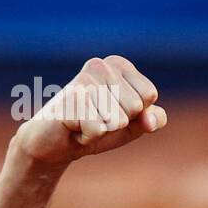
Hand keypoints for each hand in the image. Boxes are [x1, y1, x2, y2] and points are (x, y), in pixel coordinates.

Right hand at [14, 55, 166, 165]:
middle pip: (136, 107)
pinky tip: (74, 128)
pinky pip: (98, 129)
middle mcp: (100, 65)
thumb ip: (152, 119)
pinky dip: (88, 137)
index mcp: (118, 64)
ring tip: (84, 123)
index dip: (135, 113)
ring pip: (119, 120)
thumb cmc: (96, 128)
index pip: (149, 94)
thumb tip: (150, 120)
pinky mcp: (70, 100)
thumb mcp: (133, 125)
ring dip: (103, 130)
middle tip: (96, 119)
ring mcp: (83, 80)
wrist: (55, 143)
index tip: (113, 111)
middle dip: (119, 123)